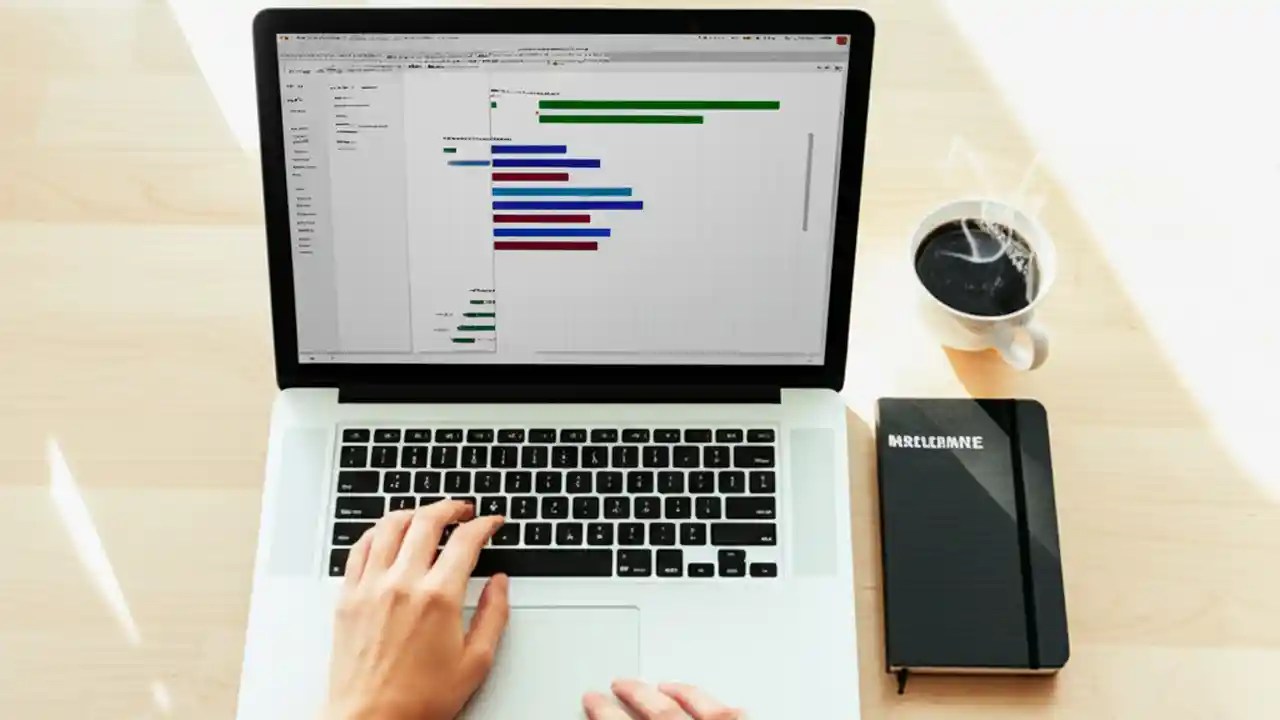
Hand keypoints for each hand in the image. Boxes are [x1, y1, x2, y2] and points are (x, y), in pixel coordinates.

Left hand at [323, 501, 508, 719]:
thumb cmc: (418, 700)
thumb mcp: (475, 662)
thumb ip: (494, 615)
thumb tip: (501, 584)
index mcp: (439, 598)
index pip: (466, 541)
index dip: (484, 525)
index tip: (491, 523)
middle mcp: (402, 584)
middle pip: (427, 521)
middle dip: (450, 508)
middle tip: (462, 510)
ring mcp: (371, 587)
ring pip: (390, 526)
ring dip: (413, 512)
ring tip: (427, 515)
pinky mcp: (348, 596)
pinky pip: (359, 548)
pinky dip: (376, 532)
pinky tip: (387, 534)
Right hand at [584, 679, 742, 719]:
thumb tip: (613, 718)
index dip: (604, 711)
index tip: (593, 699)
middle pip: (659, 710)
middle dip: (636, 693)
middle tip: (620, 682)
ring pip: (698, 705)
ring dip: (677, 693)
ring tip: (661, 685)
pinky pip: (733, 714)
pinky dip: (718, 705)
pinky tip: (716, 702)